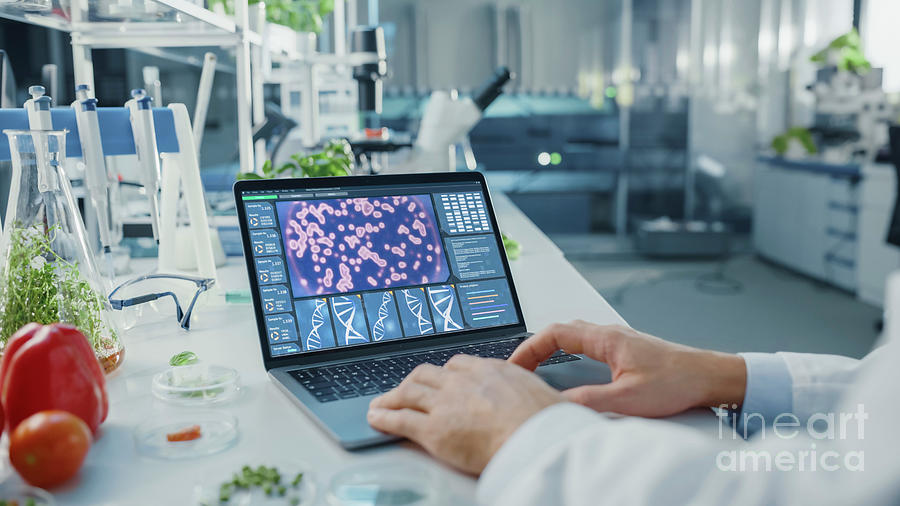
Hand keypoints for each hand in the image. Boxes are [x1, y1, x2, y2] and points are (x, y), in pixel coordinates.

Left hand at [367, 355, 564, 474]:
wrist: (538, 438)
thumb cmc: (549, 424)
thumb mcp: (549, 397)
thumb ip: (537, 396)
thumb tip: (559, 404)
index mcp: (492, 370)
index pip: (459, 364)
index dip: (445, 373)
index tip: (439, 379)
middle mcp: (464, 382)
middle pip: (428, 374)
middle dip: (413, 381)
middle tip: (405, 389)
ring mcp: (446, 404)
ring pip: (409, 392)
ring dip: (392, 398)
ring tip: (382, 403)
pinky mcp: (433, 429)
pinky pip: (400, 419)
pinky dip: (384, 418)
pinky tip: (376, 419)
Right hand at [508, 321, 745, 416]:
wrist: (709, 376)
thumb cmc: (677, 381)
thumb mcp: (627, 398)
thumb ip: (589, 401)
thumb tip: (557, 404)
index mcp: (605, 338)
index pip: (554, 333)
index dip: (528, 348)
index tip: (514, 364)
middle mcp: (610, 333)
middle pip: (561, 331)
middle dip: (535, 347)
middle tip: (520, 366)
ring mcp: (619, 340)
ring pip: (575, 336)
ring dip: (552, 348)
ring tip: (538, 366)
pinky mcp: (628, 350)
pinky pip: (588, 344)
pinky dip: (569, 353)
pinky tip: (572, 369)